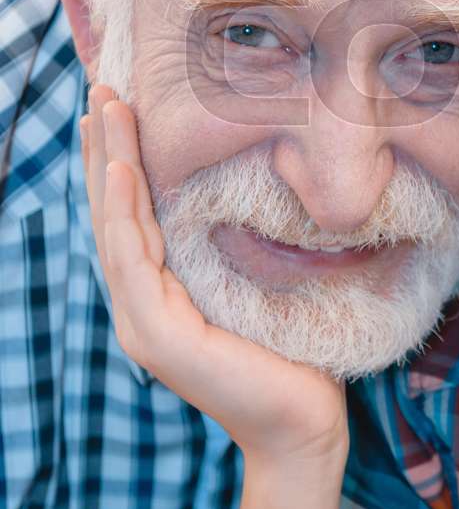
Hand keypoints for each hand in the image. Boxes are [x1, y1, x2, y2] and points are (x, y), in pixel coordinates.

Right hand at [80, 86, 347, 468]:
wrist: (306, 423)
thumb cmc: (298, 353)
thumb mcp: (266, 283)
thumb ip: (244, 246)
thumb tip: (262, 186)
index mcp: (164, 291)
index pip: (134, 213)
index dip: (122, 158)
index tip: (122, 102)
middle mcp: (141, 304)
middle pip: (114, 212)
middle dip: (105, 147)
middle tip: (102, 86)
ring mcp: (143, 321)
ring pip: (117, 226)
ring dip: (108, 164)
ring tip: (104, 111)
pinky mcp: (159, 335)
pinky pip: (135, 261)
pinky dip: (126, 212)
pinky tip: (122, 170)